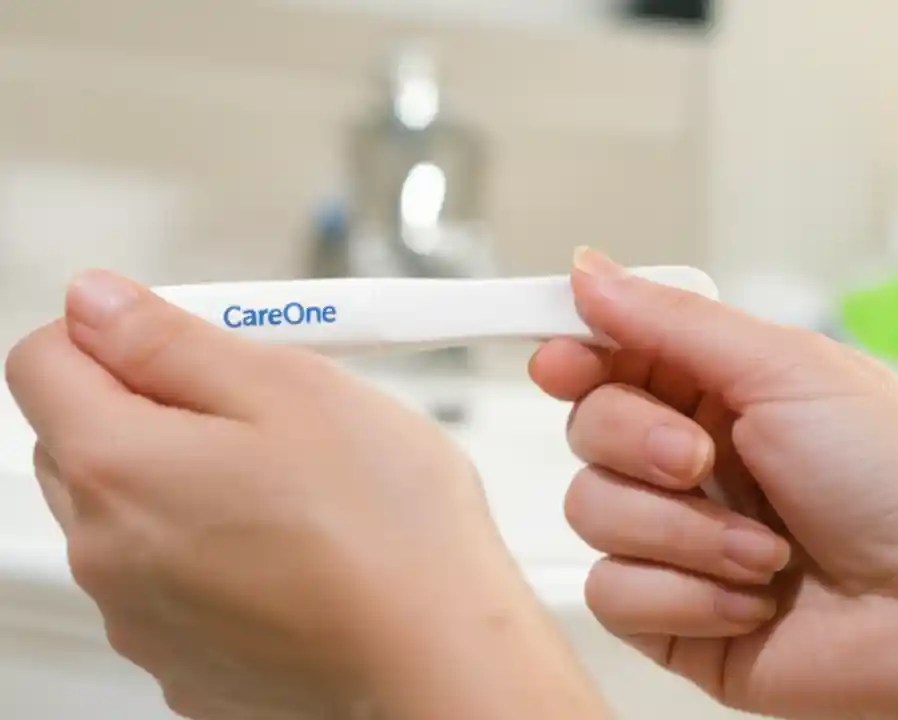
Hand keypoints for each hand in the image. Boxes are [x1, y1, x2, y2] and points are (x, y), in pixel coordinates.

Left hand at [5, 271, 605, 719]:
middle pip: (78, 440)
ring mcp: (140, 618)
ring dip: (184, 483)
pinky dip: (212, 554)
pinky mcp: (184, 662)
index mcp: (119, 466)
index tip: (185, 338)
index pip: (42, 360)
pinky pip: (169, 582)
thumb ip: (172, 340)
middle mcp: (105, 552)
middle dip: (150, 407)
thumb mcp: (292, 388)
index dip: (113, 330)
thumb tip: (96, 304)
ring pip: (128, 515)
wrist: (439, 659)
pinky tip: (294, 552)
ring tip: (292, 487)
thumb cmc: (387, 529)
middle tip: (254, 407)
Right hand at [529, 249, 897, 717]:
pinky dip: (686, 597)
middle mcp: (693, 460)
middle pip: (588, 429)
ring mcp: (682, 540)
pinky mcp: (678, 616)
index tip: (560, 361)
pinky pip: (614, 594)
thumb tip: (589, 270)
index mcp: (721, 390)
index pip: (612, 357)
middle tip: (704, 459)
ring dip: (683, 532)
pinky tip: (753, 600)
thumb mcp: (787, 369)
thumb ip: (671, 322)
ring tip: (767, 549)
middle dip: (640, 443)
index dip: (574, 355)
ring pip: (591, 513)